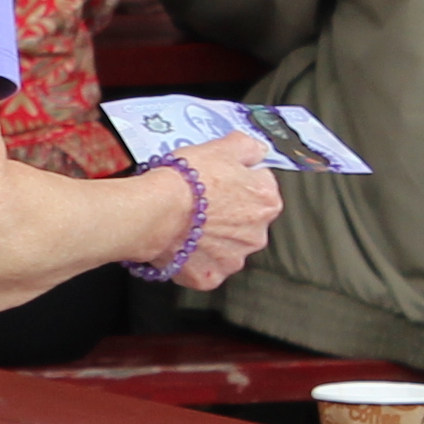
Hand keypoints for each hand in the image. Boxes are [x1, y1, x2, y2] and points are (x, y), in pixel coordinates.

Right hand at [142, 130, 282, 285]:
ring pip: (226, 245)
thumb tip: (257, 150)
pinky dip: (194, 256)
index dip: (237, 180)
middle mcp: (256, 235)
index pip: (260, 186)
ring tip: (188, 221)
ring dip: (212, 236)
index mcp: (266, 201)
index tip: (220, 179)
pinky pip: (205, 266)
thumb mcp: (222, 147)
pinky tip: (181, 241)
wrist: (156, 210)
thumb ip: (248, 147)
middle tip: (202, 202)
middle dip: (228, 212)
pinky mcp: (209, 276)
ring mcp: (232, 259)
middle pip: (245, 220)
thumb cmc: (187, 181)